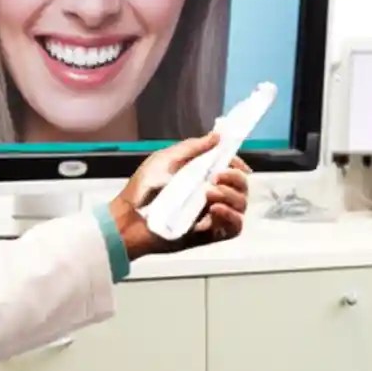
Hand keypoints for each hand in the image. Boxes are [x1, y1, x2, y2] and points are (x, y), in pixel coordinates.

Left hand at [108, 133, 251, 259]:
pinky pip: (235, 227)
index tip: (235, 162)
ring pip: (241, 205)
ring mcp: (213, 215)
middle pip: (242, 187)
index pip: (232, 169)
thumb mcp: (166, 160)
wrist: (129, 218)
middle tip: (216, 177)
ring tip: (209, 193)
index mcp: (202, 176)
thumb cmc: (144, 188)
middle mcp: (212, 195)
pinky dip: (231, 216)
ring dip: (232, 196)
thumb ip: (193, 148)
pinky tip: (214, 209)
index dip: (238, 164)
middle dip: (235, 179)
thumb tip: (218, 136)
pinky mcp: (211, 234)